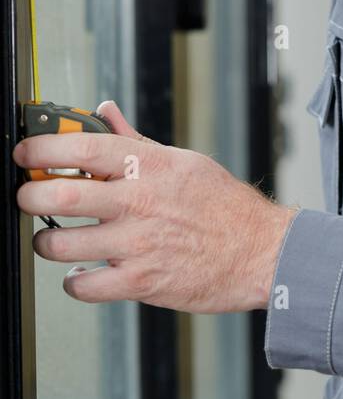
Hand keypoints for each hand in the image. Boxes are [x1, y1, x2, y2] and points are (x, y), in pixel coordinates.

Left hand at [13, 101, 297, 311]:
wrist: (260, 251)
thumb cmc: (223, 206)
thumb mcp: (182, 161)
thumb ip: (135, 140)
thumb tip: (105, 111)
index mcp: (149, 166)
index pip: (83, 147)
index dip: (43, 147)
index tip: (25, 151)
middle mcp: (139, 202)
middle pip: (60, 195)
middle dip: (30, 196)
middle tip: (28, 198)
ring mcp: (137, 244)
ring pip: (61, 245)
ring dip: (46, 242)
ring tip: (52, 240)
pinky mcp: (141, 282)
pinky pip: (84, 286)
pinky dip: (74, 282)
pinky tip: (82, 273)